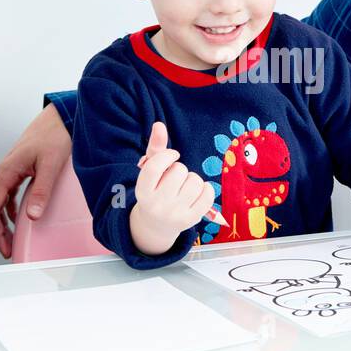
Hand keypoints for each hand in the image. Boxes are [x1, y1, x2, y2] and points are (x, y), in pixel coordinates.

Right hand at [0, 104, 70, 257]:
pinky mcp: (22, 170)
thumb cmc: (55, 135)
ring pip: (1, 203)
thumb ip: (41, 190)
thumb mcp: (50, 164)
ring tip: (10, 241)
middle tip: (3, 251)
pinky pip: (11, 196)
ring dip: (4, 223)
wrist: (61, 117)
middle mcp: (6, 172)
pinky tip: (18, 220)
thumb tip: (31, 215)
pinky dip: (11, 211)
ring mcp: (13, 171)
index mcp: (8, 171)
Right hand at [129, 122, 215, 255]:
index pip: (155, 166)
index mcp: (142, 192)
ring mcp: (175, 214)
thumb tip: (159, 125)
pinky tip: (197, 192)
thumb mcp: (150, 172)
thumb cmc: (155, 190)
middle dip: (180, 169)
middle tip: (174, 179)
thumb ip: (155, 148)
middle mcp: (157, 205)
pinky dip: (206, 188)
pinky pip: (208, 193)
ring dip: (192, 179)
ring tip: (184, 187)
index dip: (168, 155)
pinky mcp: (191, 220)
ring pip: (195, 181)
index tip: (173, 155)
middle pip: (179, 171)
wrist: (157, 225)